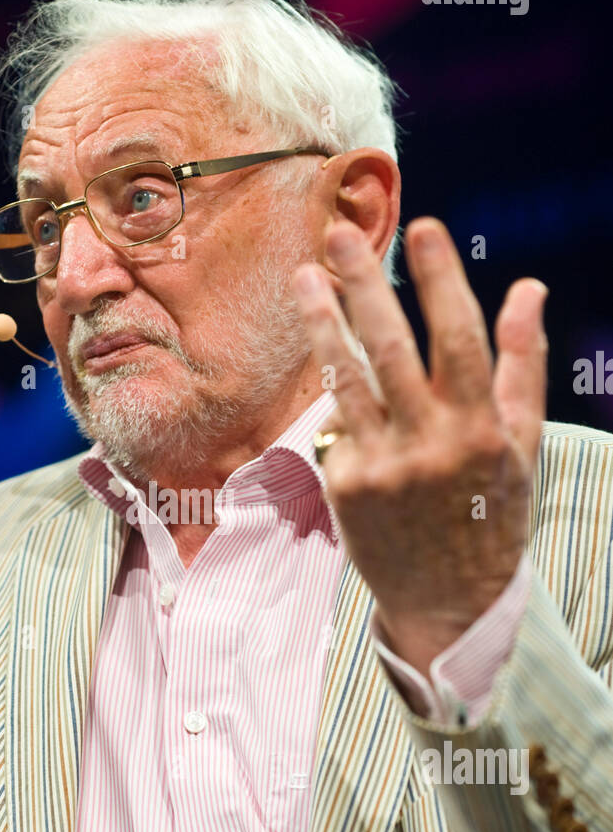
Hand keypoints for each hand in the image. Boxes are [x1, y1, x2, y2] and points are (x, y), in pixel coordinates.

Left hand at [293, 217, 547, 675]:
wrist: (452, 603)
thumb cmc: (493, 513)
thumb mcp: (523, 443)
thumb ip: (523, 364)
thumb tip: (528, 287)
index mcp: (482, 430)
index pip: (461, 339)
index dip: (439, 281)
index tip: (422, 228)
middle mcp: (430, 446)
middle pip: (391, 349)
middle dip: (363, 286)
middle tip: (339, 234)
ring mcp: (382, 468)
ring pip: (346, 379)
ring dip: (323, 322)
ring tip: (304, 276)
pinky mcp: (347, 487)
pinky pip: (337, 422)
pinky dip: (332, 382)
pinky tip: (323, 344)